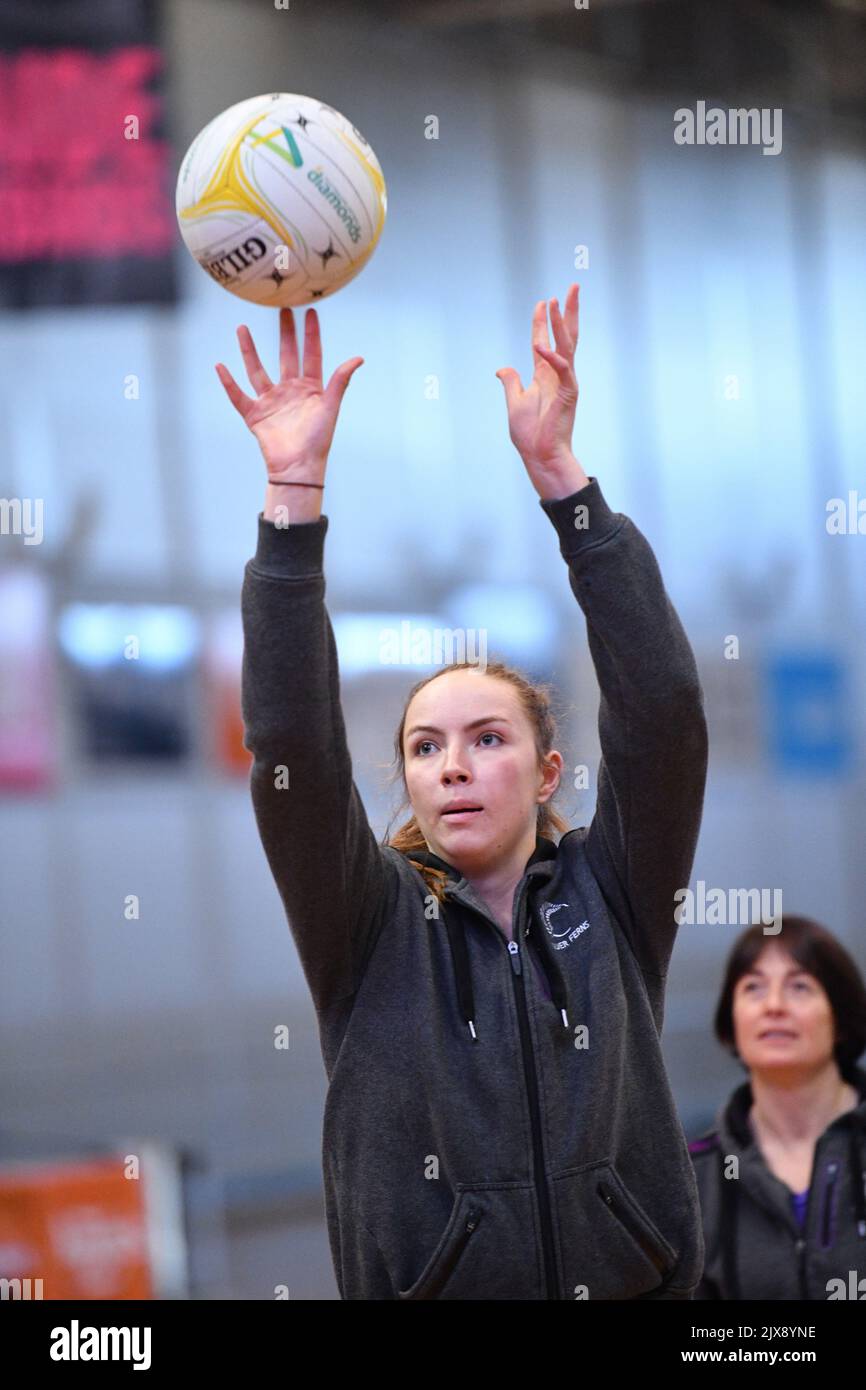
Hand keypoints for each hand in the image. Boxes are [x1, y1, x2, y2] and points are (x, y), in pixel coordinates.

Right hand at [214, 308, 363, 479]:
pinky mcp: (255, 415)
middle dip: (285, 332)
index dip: (311, 333)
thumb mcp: (330, 406)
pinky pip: (238, 396)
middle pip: (285, 355)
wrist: (299, 468)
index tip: (310, 310)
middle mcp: (290, 391)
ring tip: (242, 328)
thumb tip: (358, 358)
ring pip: (257, 370)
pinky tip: (220, 366)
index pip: (311, 354)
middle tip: (282, 307)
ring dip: (249, 350)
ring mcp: (271, 402)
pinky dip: (228, 383)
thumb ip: (340, 381)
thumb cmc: (318, 440)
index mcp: (311, 388)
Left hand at [496, 284, 581, 486]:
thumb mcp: (514, 402)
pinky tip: (540, 346)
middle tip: (573, 287)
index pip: (544, 340)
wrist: (540, 455)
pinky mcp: (569, 393)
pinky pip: (562, 369)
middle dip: (567, 311)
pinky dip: (552, 357)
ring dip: (563, 323)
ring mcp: (566, 382)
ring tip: (559, 300)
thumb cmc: (530, 433)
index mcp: (545, 375)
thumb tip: (503, 368)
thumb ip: (511, 382)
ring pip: (567, 345)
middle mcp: (558, 374)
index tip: (542, 301)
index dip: (542, 321)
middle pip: (565, 336)